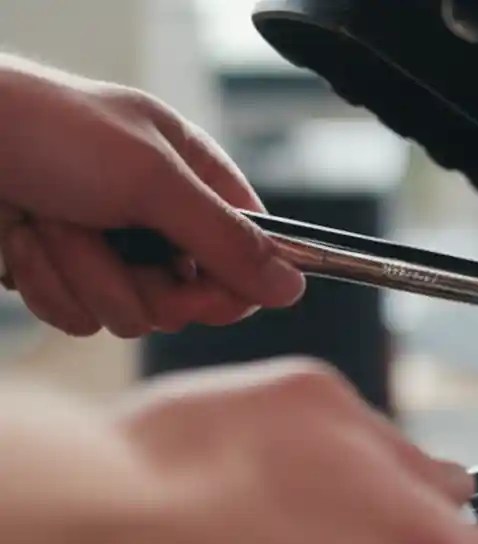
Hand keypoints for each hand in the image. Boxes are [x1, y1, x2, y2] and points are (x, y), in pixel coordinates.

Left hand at [0, 56, 305, 337]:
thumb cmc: (42, 132)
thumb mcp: (150, 180)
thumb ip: (225, 238)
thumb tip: (291, 286)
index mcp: (190, 177)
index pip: (248, 253)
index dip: (231, 285)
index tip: (199, 291)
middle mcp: (154, 217)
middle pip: (189, 298)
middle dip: (139, 280)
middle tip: (110, 243)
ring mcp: (106, 248)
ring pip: (129, 314)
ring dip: (81, 275)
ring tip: (50, 221)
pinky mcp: (60, 274)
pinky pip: (77, 317)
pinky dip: (46, 283)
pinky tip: (23, 238)